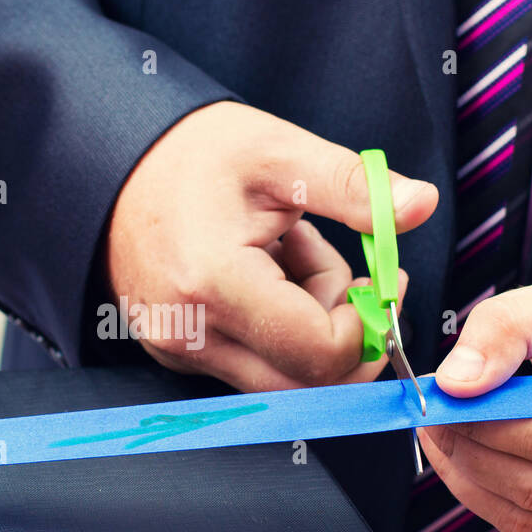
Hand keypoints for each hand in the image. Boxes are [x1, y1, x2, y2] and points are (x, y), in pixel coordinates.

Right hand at [106, 101, 437, 391]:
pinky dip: (276, 328)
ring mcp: (179, 351)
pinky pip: (251, 364)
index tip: (380, 272)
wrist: (109, 163)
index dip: (369, 322)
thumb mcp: (278, 152)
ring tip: (293, 254)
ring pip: (283, 376)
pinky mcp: (176, 354)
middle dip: (344, 329)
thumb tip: (422, 205)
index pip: (321, 353)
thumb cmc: (193, 153)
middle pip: (307, 380)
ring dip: (309, 325)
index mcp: (216, 282)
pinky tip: (264, 272)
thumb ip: (354, 187)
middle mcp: (191, 333)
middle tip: (352, 265)